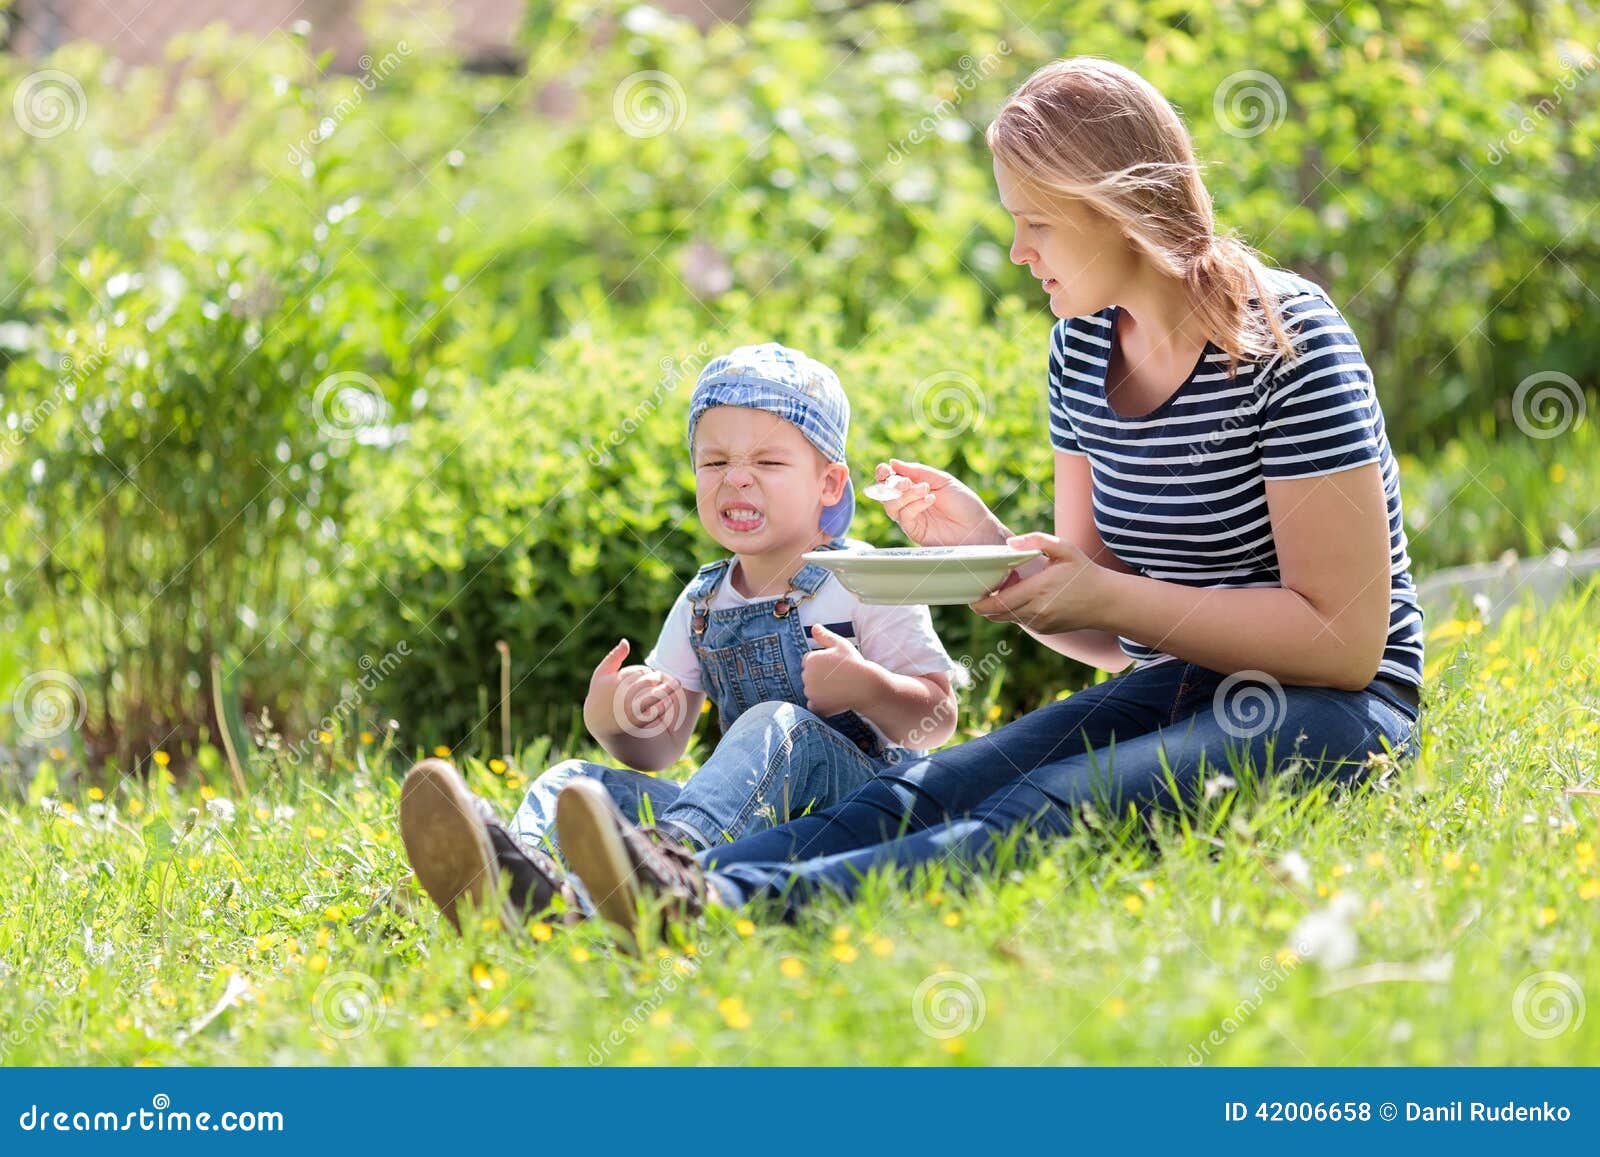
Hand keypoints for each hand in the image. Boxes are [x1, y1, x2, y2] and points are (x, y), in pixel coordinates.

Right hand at [584, 639, 686, 737]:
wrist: (598, 723)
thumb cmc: (600, 695)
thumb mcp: (601, 674)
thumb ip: (613, 657)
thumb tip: (625, 641)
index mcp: (614, 681)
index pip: (640, 671)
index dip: (647, 673)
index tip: (649, 676)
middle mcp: (621, 694)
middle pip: (650, 680)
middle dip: (658, 678)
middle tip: (661, 680)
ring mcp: (629, 708)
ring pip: (656, 694)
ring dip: (668, 688)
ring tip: (676, 684)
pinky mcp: (637, 721)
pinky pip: (657, 709)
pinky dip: (666, 703)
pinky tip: (669, 700)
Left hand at [801, 623, 878, 717]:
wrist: (866, 686)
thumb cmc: (854, 663)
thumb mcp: (841, 644)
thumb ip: (825, 636)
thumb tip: (814, 627)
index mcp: (810, 660)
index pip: (808, 661)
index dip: (822, 662)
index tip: (835, 666)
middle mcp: (806, 676)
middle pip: (808, 676)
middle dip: (818, 676)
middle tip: (838, 676)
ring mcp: (811, 693)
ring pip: (811, 690)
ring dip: (819, 690)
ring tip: (838, 687)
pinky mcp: (817, 706)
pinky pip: (814, 705)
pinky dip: (821, 704)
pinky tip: (834, 699)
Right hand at [870, 459, 1006, 546]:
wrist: (977, 527)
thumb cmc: (963, 503)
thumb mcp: (942, 480)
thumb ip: (918, 471)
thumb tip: (893, 463)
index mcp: (914, 487)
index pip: (891, 479)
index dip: (884, 473)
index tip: (885, 469)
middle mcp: (908, 502)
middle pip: (886, 493)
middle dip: (892, 484)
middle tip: (905, 482)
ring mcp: (910, 517)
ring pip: (892, 505)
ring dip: (906, 494)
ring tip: (925, 489)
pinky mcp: (914, 531)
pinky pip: (905, 517)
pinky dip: (915, 505)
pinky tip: (930, 499)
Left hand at [968, 532, 1108, 633]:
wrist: (1106, 602)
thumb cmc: (1084, 572)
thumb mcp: (1064, 549)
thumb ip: (1036, 541)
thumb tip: (1010, 544)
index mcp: (1039, 590)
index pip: (999, 603)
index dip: (980, 602)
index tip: (971, 596)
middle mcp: (1037, 611)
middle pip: (998, 614)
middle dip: (985, 605)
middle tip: (982, 590)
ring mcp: (1040, 623)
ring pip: (1008, 618)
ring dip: (1000, 607)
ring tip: (1006, 588)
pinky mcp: (1044, 630)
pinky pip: (1020, 621)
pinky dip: (1015, 611)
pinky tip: (1024, 595)